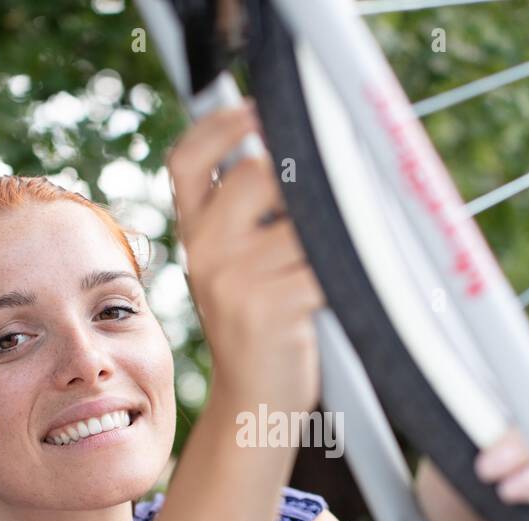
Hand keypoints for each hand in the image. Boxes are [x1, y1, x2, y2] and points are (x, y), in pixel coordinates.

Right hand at [166, 99, 324, 414]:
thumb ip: (246, 217)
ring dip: (329, 237)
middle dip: (300, 183)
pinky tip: (342, 290)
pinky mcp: (269, 308)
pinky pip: (322, 266)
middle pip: (257, 175)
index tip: (254, 108)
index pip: (186, 161)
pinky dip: (343, 274)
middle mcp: (204, 252)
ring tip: (337, 260)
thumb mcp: (235, 267)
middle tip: (325, 206)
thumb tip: (296, 152)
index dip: (219, 125)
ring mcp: (233, 281)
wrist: (255, 403)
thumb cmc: (261, 328)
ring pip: (300, 222)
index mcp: (193, 236)